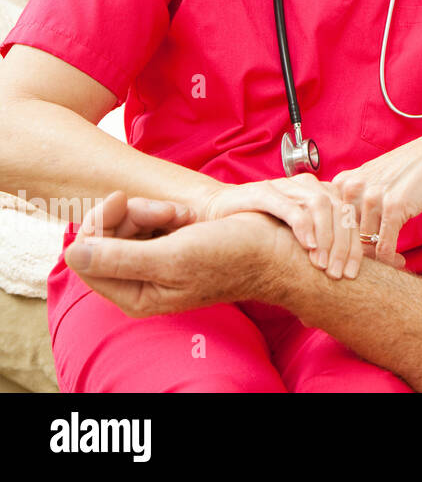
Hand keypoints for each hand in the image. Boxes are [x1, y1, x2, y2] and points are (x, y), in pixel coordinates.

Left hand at [65, 198, 294, 316]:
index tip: (120, 200)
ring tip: (184, 216)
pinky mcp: (170, 245)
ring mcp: (155, 262)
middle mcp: (141, 281)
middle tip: (167, 211)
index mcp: (136, 295)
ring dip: (154, 210)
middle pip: (104, 237)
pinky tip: (188, 217)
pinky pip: (149, 221)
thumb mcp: (175, 258)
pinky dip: (166, 211)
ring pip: (127, 225)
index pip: (85, 258)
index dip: (98, 225)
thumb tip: (73, 254)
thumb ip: (120, 258)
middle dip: (132, 215)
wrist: (274, 248)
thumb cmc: (232, 257)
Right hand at [197, 173, 360, 279]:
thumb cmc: (261, 229)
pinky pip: (291, 206)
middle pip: (340, 211)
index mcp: (321, 193)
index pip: (348, 218)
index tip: (353, 274)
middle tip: (338, 274)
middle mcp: (307, 186)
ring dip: (325, 238)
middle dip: (342, 246)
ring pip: (321, 205)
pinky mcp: (264, 192)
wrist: (218, 210)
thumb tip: (346, 277)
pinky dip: (303, 226)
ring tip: (322, 264)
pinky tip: (308, 247)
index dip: (354, 247)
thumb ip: (320, 246)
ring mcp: (286, 186)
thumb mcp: (295, 238)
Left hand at [331, 133, 421, 269]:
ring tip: (389, 263)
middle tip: (360, 271)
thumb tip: (342, 234)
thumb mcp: (370, 178)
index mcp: (343, 183)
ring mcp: (372, 199)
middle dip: (353, 259)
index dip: (337, 246)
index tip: (344, 261)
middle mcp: (353, 189)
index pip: (331, 225)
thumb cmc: (406, 168)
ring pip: (365, 245)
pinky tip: (399, 261)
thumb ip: (353, 200)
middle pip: (345, 238)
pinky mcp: (393, 208)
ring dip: (377, 261)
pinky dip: (391, 260)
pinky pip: (384, 247)